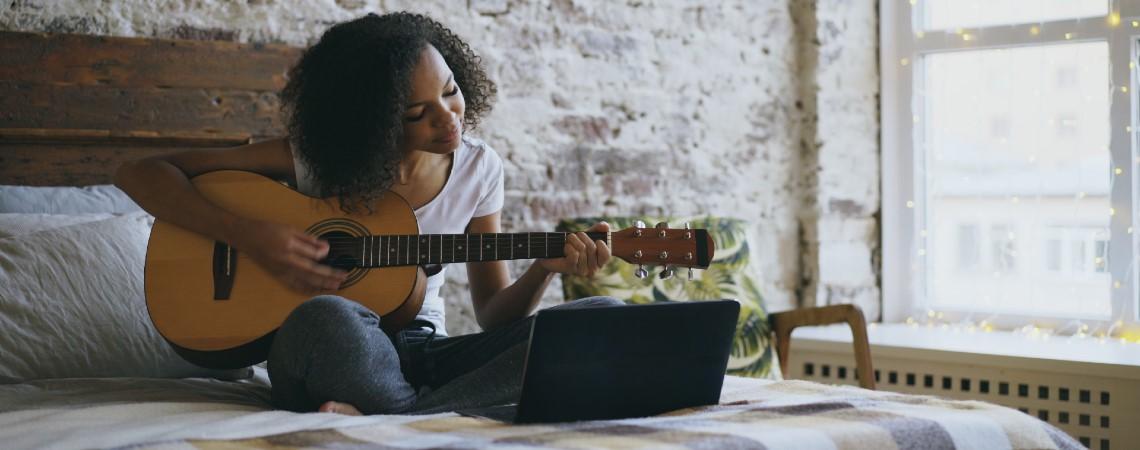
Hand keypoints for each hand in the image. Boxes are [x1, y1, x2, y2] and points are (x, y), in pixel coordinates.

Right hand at [228, 218, 346, 293]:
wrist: (245, 237)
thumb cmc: (267, 230)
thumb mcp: (289, 229)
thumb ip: (308, 240)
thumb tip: (326, 249)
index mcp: (289, 249)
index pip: (313, 258)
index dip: (327, 261)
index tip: (338, 263)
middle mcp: (286, 263)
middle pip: (312, 273)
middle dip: (329, 277)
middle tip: (344, 278)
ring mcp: (281, 272)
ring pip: (305, 282)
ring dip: (321, 286)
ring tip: (336, 287)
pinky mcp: (278, 276)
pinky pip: (295, 286)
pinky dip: (307, 290)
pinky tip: (317, 291)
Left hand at [539, 222, 611, 277]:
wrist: (554, 252)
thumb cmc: (574, 243)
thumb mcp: (589, 234)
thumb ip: (599, 229)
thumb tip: (605, 226)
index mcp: (600, 263)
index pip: (606, 255)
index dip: (601, 244)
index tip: (596, 239)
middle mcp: (593, 270)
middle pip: (592, 247)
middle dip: (582, 236)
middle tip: (575, 236)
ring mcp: (582, 271)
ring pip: (582, 249)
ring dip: (573, 240)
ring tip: (569, 241)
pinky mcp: (571, 269)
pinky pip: (574, 254)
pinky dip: (568, 247)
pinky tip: (566, 248)